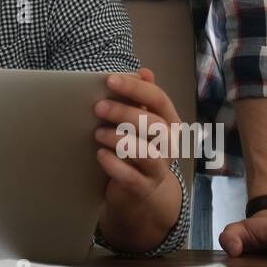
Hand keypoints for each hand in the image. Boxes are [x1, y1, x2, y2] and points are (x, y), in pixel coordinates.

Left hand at [93, 68, 183, 244]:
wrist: (142, 194)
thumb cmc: (138, 149)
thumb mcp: (141, 123)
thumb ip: (141, 99)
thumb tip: (144, 72)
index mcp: (169, 123)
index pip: (158, 99)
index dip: (135, 88)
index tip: (109, 79)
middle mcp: (169, 145)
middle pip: (153, 124)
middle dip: (124, 113)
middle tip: (98, 108)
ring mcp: (159, 168)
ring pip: (146, 152)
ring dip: (119, 140)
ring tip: (97, 133)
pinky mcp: (144, 188)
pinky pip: (132, 177)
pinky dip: (115, 165)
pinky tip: (100, 155)